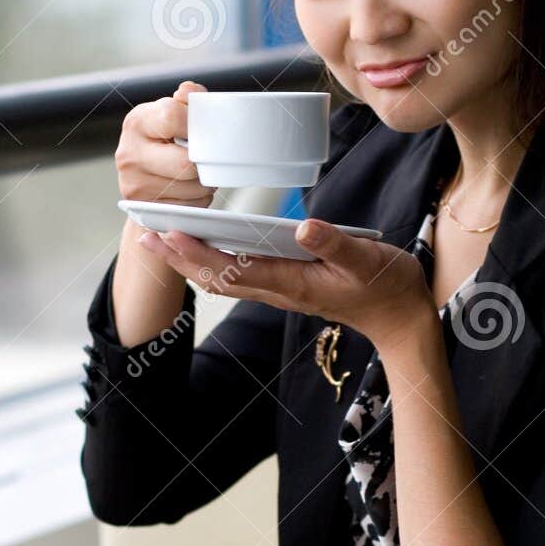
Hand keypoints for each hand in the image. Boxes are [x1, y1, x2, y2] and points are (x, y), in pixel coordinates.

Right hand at [114, 79, 213, 205]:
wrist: (143, 181)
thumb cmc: (163, 142)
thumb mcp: (170, 114)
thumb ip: (186, 100)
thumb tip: (190, 92)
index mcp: (137, 122)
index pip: (173, 116)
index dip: (197, 123)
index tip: (205, 129)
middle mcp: (129, 154)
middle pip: (186, 162)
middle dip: (204, 162)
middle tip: (207, 158)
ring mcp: (135, 185)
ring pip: (193, 187)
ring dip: (206, 182)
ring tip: (198, 173)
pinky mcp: (147, 209)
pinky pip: (190, 206)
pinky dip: (199, 199)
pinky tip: (190, 189)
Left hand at [138, 215, 436, 351]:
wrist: (400, 319)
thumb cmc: (387, 287)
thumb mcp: (367, 260)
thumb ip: (336, 243)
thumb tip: (303, 226)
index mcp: (292, 283)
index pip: (233, 270)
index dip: (198, 253)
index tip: (169, 233)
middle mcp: (279, 290)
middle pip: (216, 277)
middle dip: (179, 258)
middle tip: (144, 235)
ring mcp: (281, 290)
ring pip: (224, 278)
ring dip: (190, 260)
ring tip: (160, 238)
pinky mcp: (287, 285)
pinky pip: (240, 276)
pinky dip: (213, 261)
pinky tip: (203, 245)